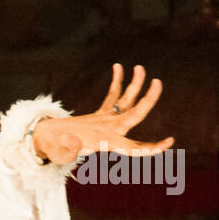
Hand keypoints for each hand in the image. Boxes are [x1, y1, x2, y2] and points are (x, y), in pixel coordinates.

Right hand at [32, 64, 174, 164]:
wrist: (48, 141)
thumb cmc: (53, 148)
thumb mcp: (58, 152)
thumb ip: (66, 150)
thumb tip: (73, 143)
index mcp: (106, 143)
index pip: (133, 148)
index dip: (151, 148)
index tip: (169, 142)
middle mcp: (112, 131)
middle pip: (136, 114)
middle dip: (149, 99)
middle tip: (158, 82)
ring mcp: (107, 121)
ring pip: (127, 101)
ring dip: (135, 85)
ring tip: (139, 67)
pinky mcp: (100, 115)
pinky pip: (112, 96)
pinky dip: (117, 82)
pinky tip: (118, 67)